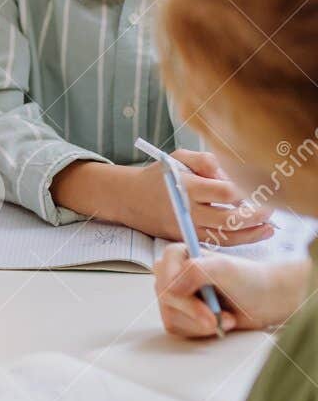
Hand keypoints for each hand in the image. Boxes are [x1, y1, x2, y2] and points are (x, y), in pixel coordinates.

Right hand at [126, 150, 272, 246]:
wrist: (129, 198)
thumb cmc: (158, 175)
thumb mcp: (178, 157)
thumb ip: (206, 160)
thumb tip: (230, 174)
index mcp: (185, 186)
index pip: (223, 192)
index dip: (244, 192)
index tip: (256, 189)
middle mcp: (185, 209)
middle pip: (227, 218)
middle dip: (253, 216)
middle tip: (270, 210)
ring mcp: (184, 226)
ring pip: (223, 236)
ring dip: (250, 234)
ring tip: (269, 228)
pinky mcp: (184, 237)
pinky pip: (214, 242)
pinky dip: (236, 241)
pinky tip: (253, 234)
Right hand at [153, 242, 304, 337]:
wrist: (266, 300)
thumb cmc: (249, 280)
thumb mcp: (224, 269)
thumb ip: (195, 271)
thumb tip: (170, 289)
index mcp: (176, 255)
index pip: (164, 277)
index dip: (181, 294)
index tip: (204, 301)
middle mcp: (171, 274)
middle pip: (166, 299)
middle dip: (194, 312)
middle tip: (217, 317)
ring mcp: (174, 295)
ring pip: (171, 316)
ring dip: (200, 323)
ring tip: (225, 318)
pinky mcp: (180, 314)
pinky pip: (177, 328)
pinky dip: (199, 331)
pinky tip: (217, 323)